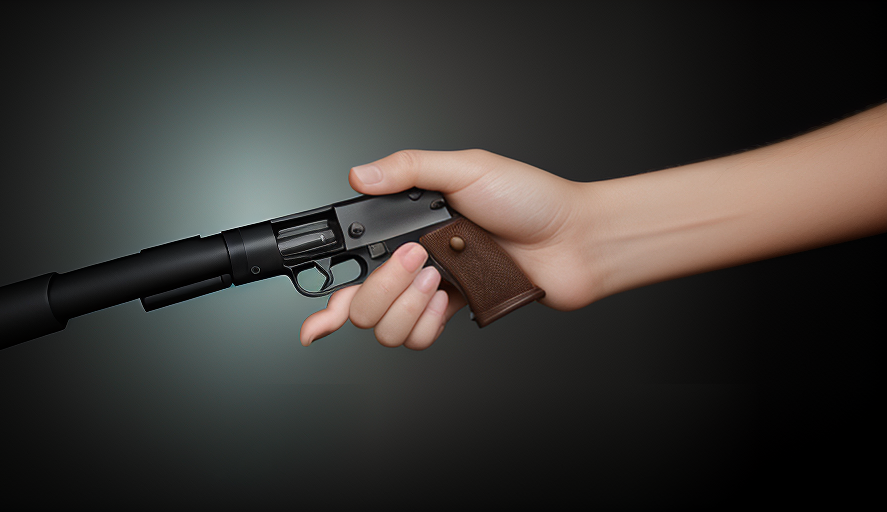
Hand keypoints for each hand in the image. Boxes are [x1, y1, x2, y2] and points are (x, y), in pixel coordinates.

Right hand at [299, 149, 593, 348]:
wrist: (574, 238)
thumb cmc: (529, 198)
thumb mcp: (466, 168)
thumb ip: (408, 169)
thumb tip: (359, 175)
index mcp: (408, 221)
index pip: (352, 257)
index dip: (327, 289)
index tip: (316, 312)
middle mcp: (413, 258)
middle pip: (361, 301)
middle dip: (381, 287)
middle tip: (417, 261)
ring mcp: (432, 289)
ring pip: (385, 326)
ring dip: (405, 306)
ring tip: (437, 282)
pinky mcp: (455, 312)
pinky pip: (418, 338)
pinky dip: (425, 324)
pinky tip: (446, 302)